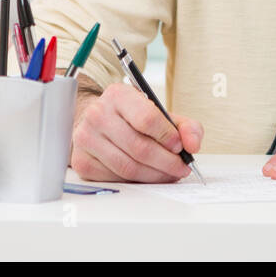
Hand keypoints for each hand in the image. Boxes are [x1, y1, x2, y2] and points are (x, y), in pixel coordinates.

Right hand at [69, 82, 203, 182]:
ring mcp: (86, 139)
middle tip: (181, 168)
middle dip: (166, 162)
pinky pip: (115, 178)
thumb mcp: (160, 112)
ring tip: (170, 174)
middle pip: (139, 147)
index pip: (147, 118)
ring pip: (127, 167)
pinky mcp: (82, 161)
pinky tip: (149, 176)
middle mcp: (98, 115)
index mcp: (118, 95)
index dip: (168, 136)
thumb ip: (185, 126)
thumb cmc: (132, 116)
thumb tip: (193, 145)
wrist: (98, 119)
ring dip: (155, 175)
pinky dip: (137, 181)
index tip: (181, 147)